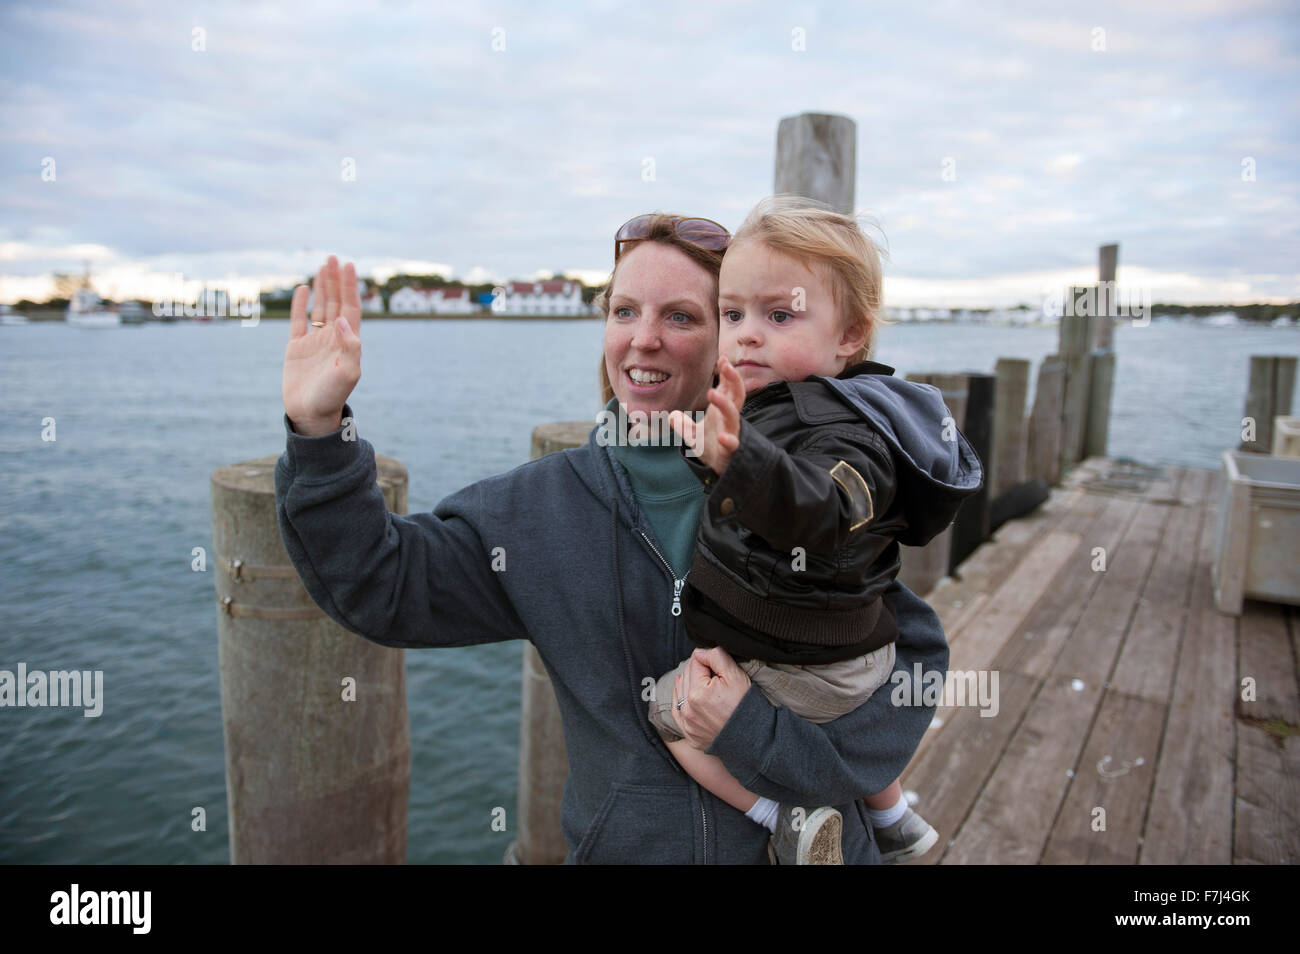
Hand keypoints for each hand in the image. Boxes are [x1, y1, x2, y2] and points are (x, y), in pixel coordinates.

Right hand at [282, 255, 362, 435]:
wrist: (311, 415)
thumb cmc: (332, 397)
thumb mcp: (347, 374)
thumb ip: (350, 348)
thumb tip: (343, 321)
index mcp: (347, 342)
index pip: (350, 308)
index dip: (350, 287)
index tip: (348, 266)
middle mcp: (333, 338)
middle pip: (336, 302)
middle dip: (336, 281)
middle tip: (333, 258)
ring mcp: (315, 342)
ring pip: (320, 308)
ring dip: (322, 288)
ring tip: (323, 267)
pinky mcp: (296, 348)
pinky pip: (299, 321)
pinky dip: (301, 305)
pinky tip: (304, 289)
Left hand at [669, 356, 744, 475]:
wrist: (719, 471)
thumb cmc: (711, 448)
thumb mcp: (693, 434)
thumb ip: (682, 423)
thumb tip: (670, 416)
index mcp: (723, 411)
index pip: (729, 388)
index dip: (727, 373)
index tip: (722, 359)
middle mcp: (730, 419)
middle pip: (737, 395)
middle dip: (733, 379)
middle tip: (725, 364)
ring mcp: (732, 434)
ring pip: (733, 416)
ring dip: (724, 404)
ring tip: (712, 393)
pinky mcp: (730, 451)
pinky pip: (732, 444)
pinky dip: (729, 441)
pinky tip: (722, 437)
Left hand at [671, 646, 751, 749]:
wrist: (754, 737)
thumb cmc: (745, 704)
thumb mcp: (735, 675)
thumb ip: (716, 657)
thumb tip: (699, 652)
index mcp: (697, 692)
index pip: (694, 663)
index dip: (705, 658)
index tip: (714, 661)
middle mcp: (688, 709)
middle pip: (686, 676)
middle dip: (696, 669)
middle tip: (709, 668)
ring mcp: (687, 724)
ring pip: (679, 693)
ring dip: (687, 682)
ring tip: (697, 677)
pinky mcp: (690, 734)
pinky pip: (677, 712)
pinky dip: (679, 700)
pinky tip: (682, 692)